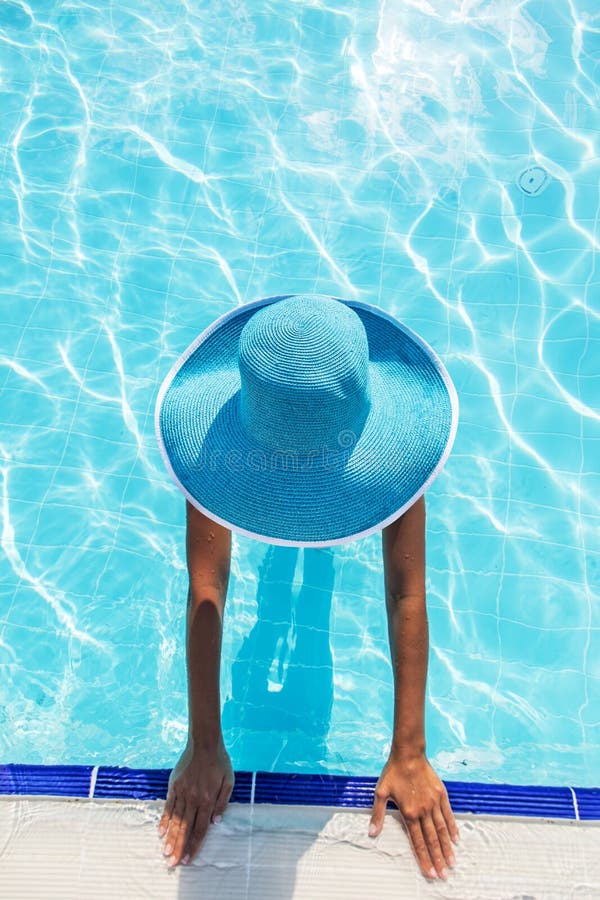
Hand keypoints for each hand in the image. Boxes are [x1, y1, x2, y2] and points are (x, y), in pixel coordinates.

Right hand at [158, 737, 233, 867]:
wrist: (204, 743)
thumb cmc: (220, 762)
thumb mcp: (229, 781)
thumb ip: (222, 803)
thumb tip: (215, 823)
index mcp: (208, 800)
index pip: (200, 828)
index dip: (194, 845)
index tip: (188, 859)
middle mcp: (194, 799)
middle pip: (185, 828)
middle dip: (179, 848)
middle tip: (172, 864)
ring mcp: (182, 792)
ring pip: (175, 820)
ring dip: (170, 838)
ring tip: (165, 853)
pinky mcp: (174, 785)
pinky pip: (168, 806)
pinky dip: (164, 820)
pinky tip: (161, 832)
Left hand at [369, 752, 458, 880]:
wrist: (408, 754)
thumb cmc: (393, 773)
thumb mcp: (380, 793)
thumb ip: (378, 815)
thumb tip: (372, 833)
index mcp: (409, 813)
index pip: (418, 842)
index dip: (424, 859)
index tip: (429, 873)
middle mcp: (423, 811)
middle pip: (432, 840)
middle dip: (438, 859)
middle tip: (444, 875)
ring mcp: (434, 803)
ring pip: (442, 830)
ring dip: (447, 848)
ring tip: (452, 862)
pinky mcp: (441, 795)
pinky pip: (448, 815)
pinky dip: (452, 828)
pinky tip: (456, 839)